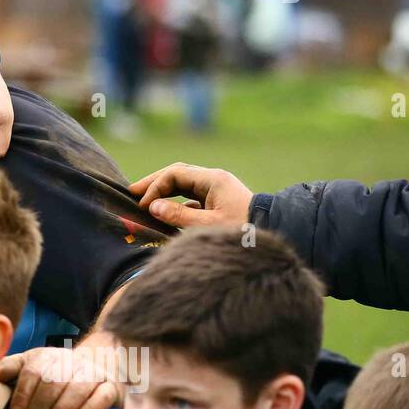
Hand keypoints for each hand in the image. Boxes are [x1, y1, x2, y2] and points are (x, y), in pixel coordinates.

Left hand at [0, 345, 119, 408]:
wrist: (94, 373)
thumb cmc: (53, 376)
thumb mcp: (30, 368)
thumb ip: (12, 368)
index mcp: (47, 355)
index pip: (33, 371)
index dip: (22, 394)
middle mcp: (71, 361)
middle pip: (53, 382)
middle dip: (38, 408)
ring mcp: (93, 373)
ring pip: (76, 390)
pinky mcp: (110, 388)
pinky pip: (100, 398)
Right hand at [128, 162, 252, 228]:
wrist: (276, 233)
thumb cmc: (244, 230)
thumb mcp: (209, 225)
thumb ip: (178, 215)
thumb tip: (152, 206)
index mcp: (213, 180)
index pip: (175, 175)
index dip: (155, 187)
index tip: (143, 204)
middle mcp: (214, 181)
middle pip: (177, 175)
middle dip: (154, 183)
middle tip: (131, 192)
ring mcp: (217, 191)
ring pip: (184, 186)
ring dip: (164, 193)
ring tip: (144, 201)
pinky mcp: (219, 204)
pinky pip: (192, 199)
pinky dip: (176, 204)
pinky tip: (166, 214)